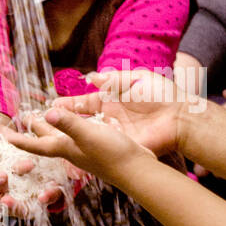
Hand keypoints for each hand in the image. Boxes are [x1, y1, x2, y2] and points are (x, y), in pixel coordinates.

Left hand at [0, 104, 158, 187]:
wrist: (136, 169)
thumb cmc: (112, 154)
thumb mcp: (88, 134)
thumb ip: (69, 123)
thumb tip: (47, 111)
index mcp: (64, 148)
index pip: (35, 145)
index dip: (18, 139)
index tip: (2, 134)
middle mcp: (71, 150)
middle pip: (47, 139)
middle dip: (34, 129)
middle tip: (23, 118)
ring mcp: (84, 151)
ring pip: (62, 137)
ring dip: (52, 126)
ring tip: (45, 116)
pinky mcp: (97, 148)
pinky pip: (77, 135)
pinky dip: (71, 126)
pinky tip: (76, 123)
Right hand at [54, 88, 185, 159]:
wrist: (180, 117)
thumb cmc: (161, 95)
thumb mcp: (136, 79)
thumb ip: (113, 79)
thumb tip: (90, 77)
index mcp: (113, 100)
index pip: (86, 102)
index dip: (70, 104)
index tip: (53, 104)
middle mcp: (111, 117)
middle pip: (82, 119)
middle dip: (64, 120)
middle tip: (44, 120)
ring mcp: (116, 133)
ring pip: (89, 134)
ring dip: (72, 135)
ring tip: (52, 135)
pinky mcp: (123, 145)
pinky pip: (102, 146)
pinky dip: (88, 147)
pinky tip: (71, 148)